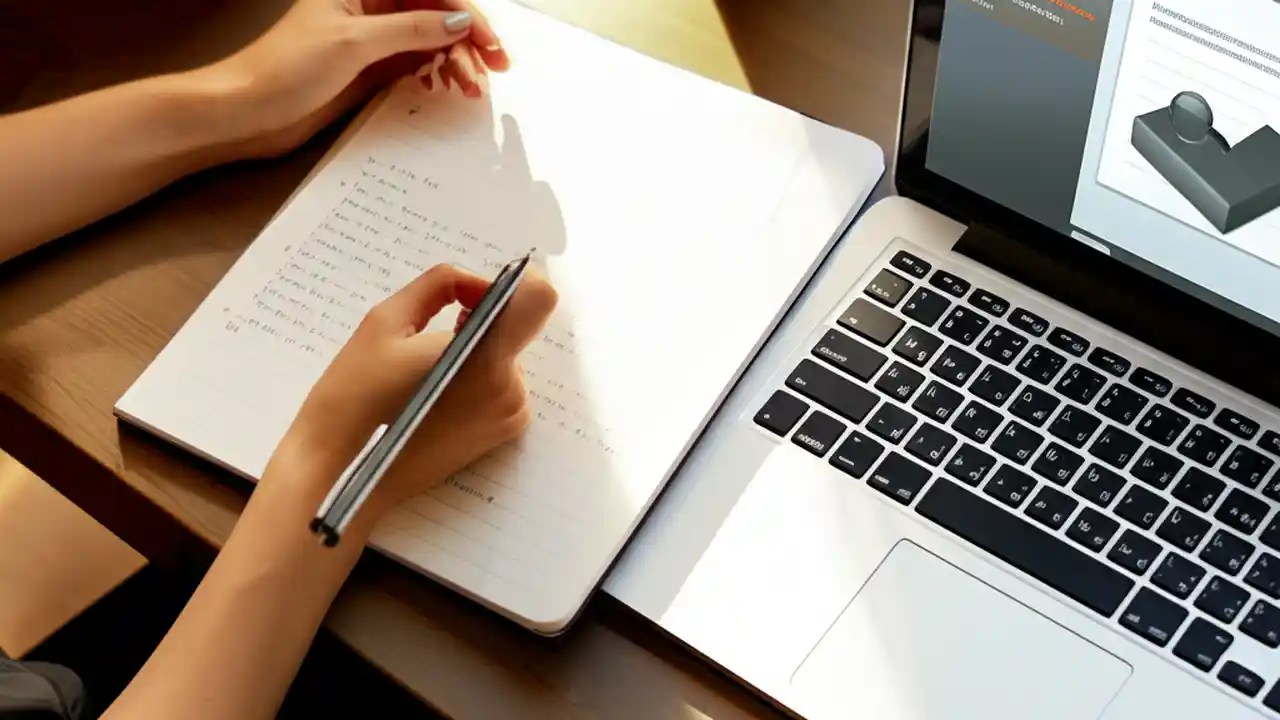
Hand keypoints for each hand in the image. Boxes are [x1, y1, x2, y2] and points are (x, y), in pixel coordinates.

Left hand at [201, 0, 509, 158]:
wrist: (245, 112)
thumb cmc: (282, 69)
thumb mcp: (353, 44)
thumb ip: (411, 29)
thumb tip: (460, 20)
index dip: (466, 15)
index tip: (490, 46)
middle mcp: (369, 6)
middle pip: (435, 13)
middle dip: (467, 41)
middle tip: (492, 72)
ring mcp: (371, 38)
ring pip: (430, 41)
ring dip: (454, 63)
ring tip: (468, 90)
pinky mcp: (369, 68)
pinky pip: (415, 64)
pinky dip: (435, 75)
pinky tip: (444, 89)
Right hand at [270, 264, 556, 513]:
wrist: (351, 466)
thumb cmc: (360, 389)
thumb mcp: (389, 319)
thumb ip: (442, 285)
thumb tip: (481, 283)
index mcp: (487, 359)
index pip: (538, 299)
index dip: (516, 282)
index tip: (482, 292)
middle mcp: (511, 388)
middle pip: (515, 329)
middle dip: (482, 324)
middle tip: (438, 335)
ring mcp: (512, 415)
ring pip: (507, 357)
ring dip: (477, 353)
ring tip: (432, 369)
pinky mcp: (506, 433)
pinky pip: (503, 386)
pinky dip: (479, 380)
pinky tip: (441, 390)